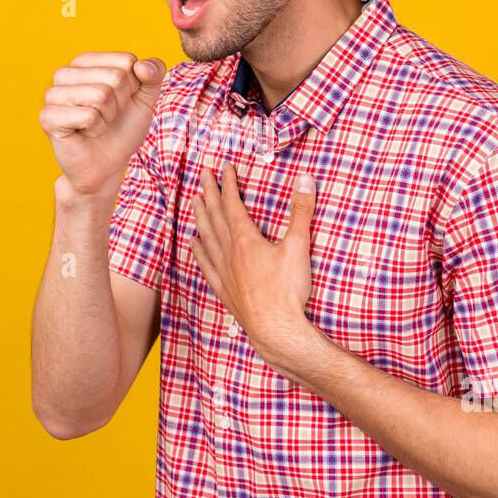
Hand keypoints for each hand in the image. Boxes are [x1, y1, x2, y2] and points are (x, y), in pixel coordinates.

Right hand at [39, 52, 164, 196]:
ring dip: (108, 116)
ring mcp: (53, 94)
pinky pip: (89, 116)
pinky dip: (96, 129)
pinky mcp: (48, 116)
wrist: (108, 164)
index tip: (121, 101)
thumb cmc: (122, 128)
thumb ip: (153, 74)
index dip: (134, 86)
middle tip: (108, 116)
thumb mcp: (145, 98)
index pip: (127, 61)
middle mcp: (65, 73)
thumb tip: (142, 65)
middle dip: (121, 103)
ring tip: (97, 124)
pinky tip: (86, 133)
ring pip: (101, 94)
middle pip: (116, 77)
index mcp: (85, 61)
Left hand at [189, 162, 319, 375]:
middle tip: (203, 174)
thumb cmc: (287, 291)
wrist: (275, 330)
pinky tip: (193, 243)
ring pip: (206, 237)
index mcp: (245, 239)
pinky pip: (205, 264)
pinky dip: (198, 250)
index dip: (228, 184)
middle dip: (208, 193)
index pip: (232, 204)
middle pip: (214, 216)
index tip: (224, 168)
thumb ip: (301, 211)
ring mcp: (223, 271)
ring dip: (200, 217)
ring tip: (194, 201)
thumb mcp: (298, 246)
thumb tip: (304, 179)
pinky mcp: (223, 289)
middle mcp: (229, 252)